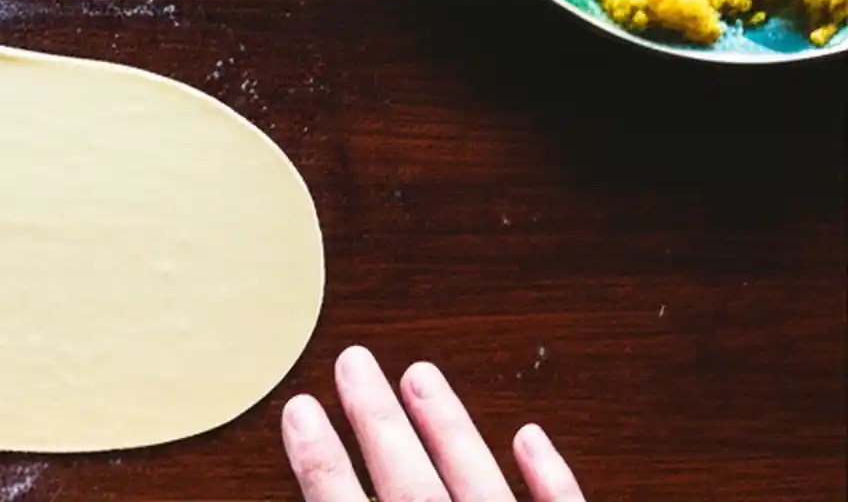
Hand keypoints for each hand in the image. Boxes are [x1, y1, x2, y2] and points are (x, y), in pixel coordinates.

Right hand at [283, 346, 583, 501]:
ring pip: (479, 485)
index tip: (300, 410)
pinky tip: (529, 437)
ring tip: (421, 372)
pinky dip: (549, 477)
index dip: (320, 461)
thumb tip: (325, 494)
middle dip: (377, 420)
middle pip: (410, 485)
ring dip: (448, 427)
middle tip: (354, 361)